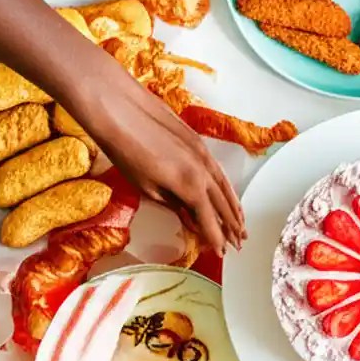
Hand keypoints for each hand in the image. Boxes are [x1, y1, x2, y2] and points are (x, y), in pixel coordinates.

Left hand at [71, 66, 245, 255]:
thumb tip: (191, 219)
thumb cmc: (125, 150)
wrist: (118, 108)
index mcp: (191, 186)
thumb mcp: (147, 187)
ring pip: (225, 187)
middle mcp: (204, 171)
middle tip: (239, 244)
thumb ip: (174, 204)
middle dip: (232, 226)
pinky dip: (226, 188)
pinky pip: (218, 172)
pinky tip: (226, 194)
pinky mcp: (198, 143)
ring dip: (234, 207)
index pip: (210, 220)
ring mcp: (204, 154)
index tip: (222, 253)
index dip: (216, 238)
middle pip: (223, 204)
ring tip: (241, 224)